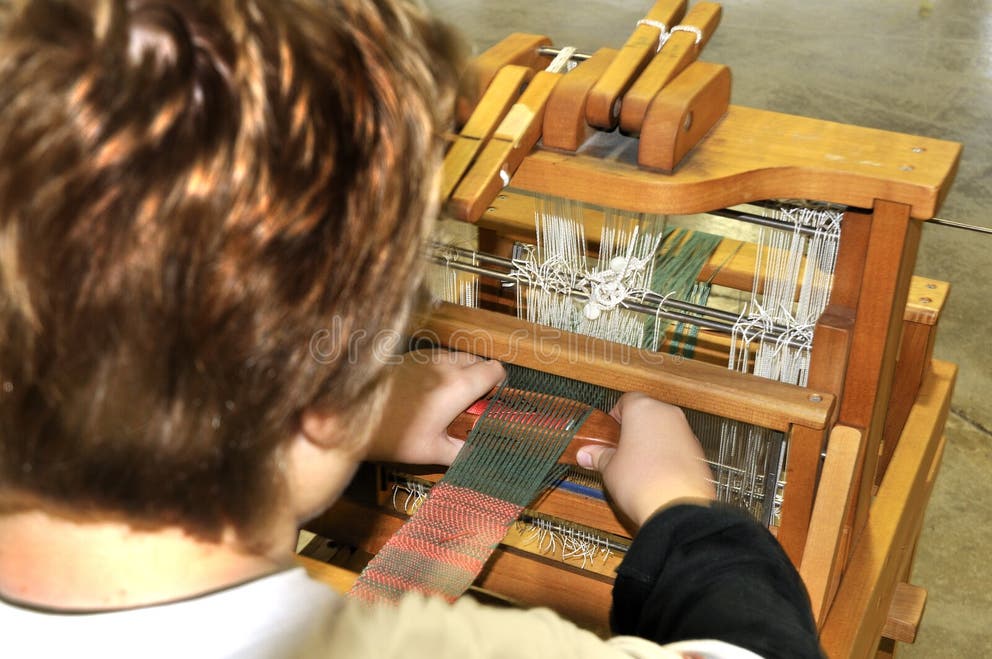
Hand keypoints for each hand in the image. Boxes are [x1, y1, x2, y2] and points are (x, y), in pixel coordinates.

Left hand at [365, 349, 505, 465]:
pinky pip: (437, 358)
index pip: (496, 370)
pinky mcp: (410, 357)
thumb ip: (462, 452)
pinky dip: (441, 370)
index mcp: (460, 386)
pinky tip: (426, 392)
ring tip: (448, 400)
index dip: (498, 386)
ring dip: (461, 373)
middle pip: (479, 361)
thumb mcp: (432, 451)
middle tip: (469, 406)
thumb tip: (480, 456)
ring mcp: (427, 358)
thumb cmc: (392, 435)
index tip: (490, 403)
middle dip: (481, 380)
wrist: (349, 416)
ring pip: (458, 357)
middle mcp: (447, 366)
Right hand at [576, 392, 714, 526]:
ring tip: (638, 467)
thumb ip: (599, 456)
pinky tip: (656, 475)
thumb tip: (587, 454)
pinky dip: (668, 455)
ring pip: (664, 429)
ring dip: (652, 442)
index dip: (615, 416)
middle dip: (633, 429)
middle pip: (647, 413)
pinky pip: (678, 446)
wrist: (676, 507)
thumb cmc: (643, 482)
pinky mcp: (698, 451)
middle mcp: (667, 414)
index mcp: (642, 409)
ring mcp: (686, 432)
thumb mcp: (610, 468)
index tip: (609, 433)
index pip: (626, 400)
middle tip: (620, 450)